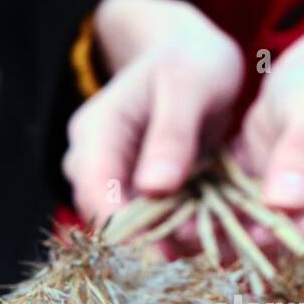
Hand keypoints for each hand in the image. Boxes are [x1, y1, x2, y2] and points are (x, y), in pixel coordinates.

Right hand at [63, 0, 243, 226]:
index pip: (94, 190)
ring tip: (209, 240)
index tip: (165, 248)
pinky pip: (151, 220)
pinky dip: (178, 229)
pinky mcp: (138, 188)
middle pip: (107, 215)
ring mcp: (114, 175)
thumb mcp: (188, 85)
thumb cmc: (191, 59)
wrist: (193, 55)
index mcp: (96, 130)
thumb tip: (155, 188)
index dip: (123, 225)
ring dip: (166, 238)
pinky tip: (209, 233)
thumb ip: (172, 133)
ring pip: (130, 224)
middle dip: (150, 237)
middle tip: (199, 246)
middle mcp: (93, 158)